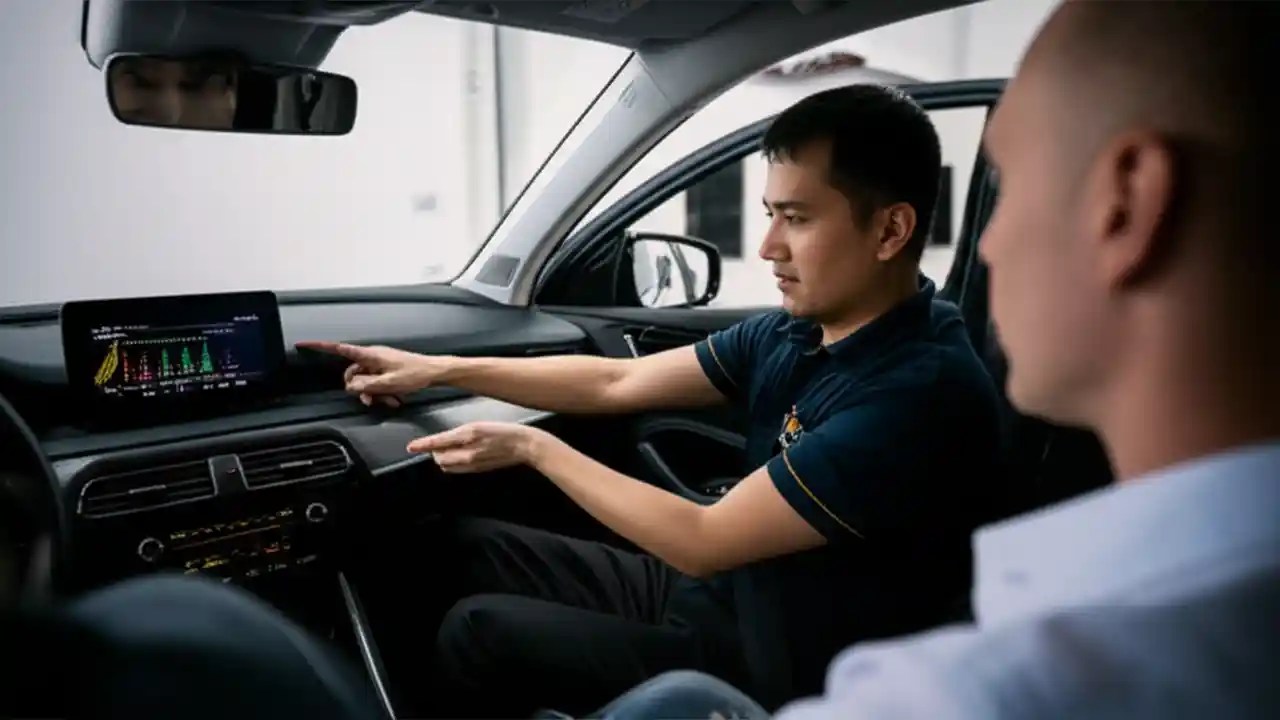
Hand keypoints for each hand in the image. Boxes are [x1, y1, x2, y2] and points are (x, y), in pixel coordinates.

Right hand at [295, 340, 445, 407]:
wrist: (434, 372)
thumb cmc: (416, 373)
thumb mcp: (389, 383)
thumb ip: (367, 385)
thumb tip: (351, 387)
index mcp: (369, 355)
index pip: (339, 349)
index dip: (319, 347)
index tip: (303, 344)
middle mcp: (371, 357)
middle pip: (351, 374)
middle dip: (359, 389)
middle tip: (372, 399)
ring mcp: (379, 363)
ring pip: (364, 381)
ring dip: (373, 394)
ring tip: (390, 400)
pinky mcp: (386, 370)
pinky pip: (375, 383)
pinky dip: (381, 392)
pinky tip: (394, 399)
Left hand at [406, 422, 550, 473]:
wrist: (525, 445)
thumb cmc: (505, 431)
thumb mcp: (479, 425)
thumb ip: (458, 434)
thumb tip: (440, 442)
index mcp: (467, 437)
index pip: (437, 443)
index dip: (422, 445)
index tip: (411, 447)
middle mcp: (468, 454)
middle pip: (439, 458)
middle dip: (435, 451)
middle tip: (441, 443)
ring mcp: (472, 464)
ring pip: (447, 465)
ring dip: (443, 458)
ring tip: (452, 448)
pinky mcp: (478, 470)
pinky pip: (458, 469)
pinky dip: (454, 463)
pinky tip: (462, 454)